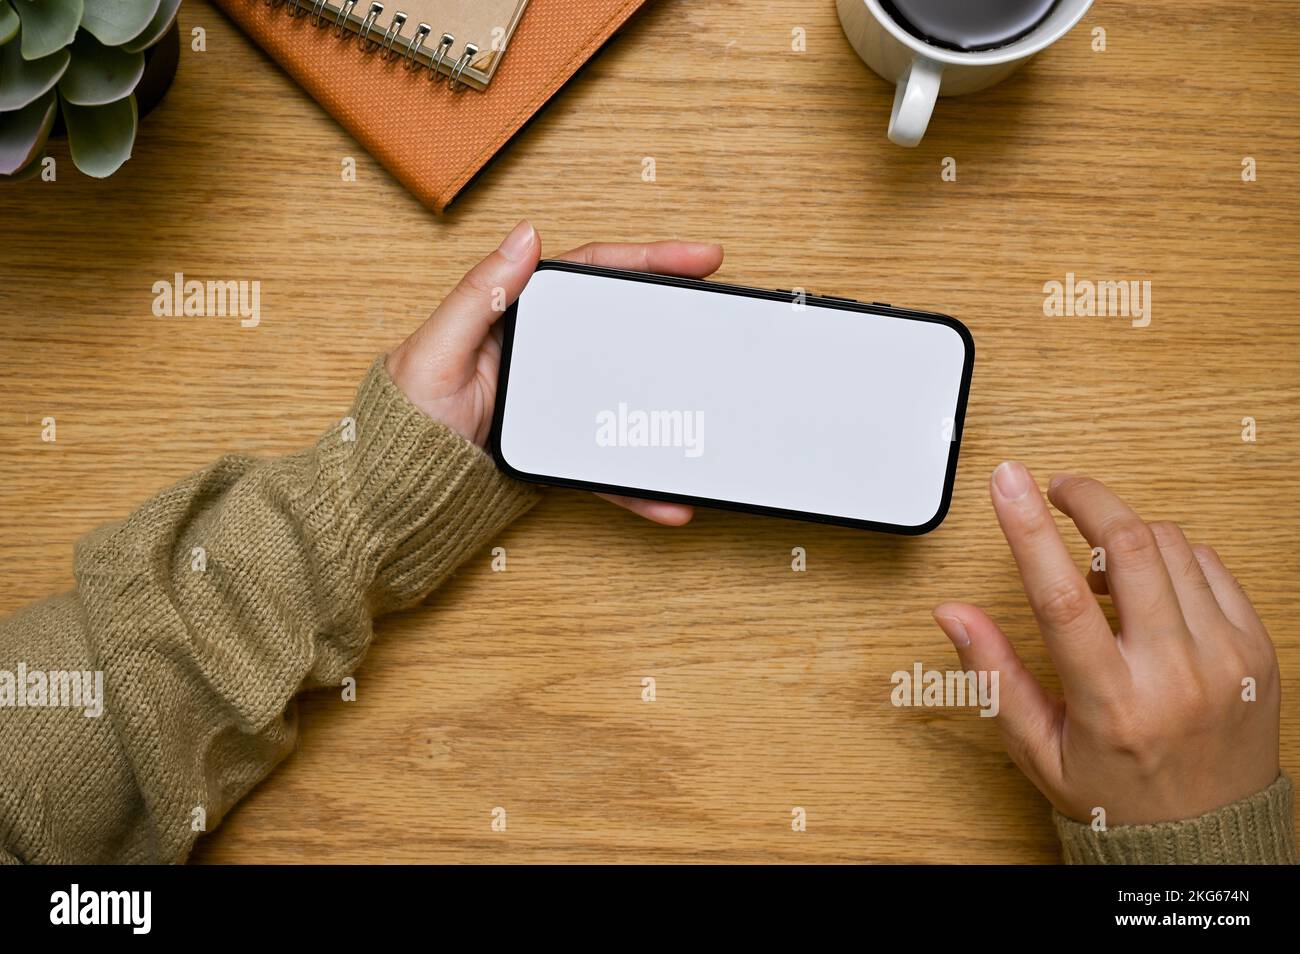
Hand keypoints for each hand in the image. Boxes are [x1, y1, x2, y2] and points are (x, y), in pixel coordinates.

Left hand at [386, 220, 723, 525]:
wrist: (394, 495)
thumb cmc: (402, 421)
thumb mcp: (435, 351)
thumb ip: (480, 295)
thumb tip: (526, 236)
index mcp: (514, 315)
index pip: (590, 274)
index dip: (646, 259)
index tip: (697, 257)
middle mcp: (541, 351)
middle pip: (622, 324)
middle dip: (674, 313)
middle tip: (722, 305)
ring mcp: (554, 400)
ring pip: (626, 394)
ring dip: (670, 404)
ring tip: (711, 405)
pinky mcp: (557, 448)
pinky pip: (607, 462)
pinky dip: (637, 485)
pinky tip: (668, 501)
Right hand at [933, 463, 1280, 824]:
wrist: (1208, 838)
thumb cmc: (1116, 794)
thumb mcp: (1036, 748)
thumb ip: (992, 674)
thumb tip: (952, 612)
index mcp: (1111, 705)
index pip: (1061, 597)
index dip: (1029, 529)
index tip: (1009, 482)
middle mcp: (1175, 676)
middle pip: (1130, 547)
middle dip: (1088, 499)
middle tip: (1059, 489)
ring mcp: (1225, 660)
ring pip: (1171, 547)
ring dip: (1125, 534)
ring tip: (1100, 564)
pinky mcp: (1257, 649)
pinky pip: (1211, 564)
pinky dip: (1171, 556)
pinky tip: (1147, 584)